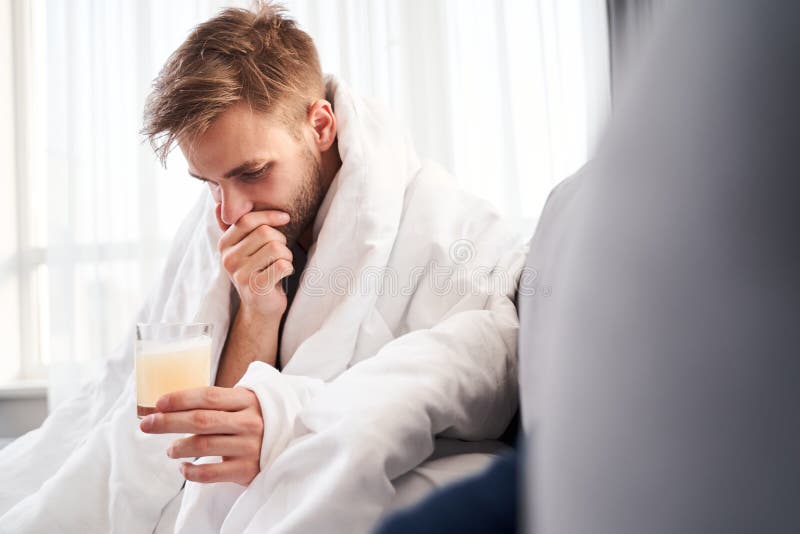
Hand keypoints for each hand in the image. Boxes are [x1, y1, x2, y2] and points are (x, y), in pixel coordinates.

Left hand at [139, 386, 263, 485]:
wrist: (289, 444)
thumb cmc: (254, 420)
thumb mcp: (243, 403)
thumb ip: (216, 401)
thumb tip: (170, 403)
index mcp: (247, 400)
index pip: (208, 396)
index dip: (181, 399)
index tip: (158, 403)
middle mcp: (249, 422)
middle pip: (201, 420)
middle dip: (168, 422)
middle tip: (147, 425)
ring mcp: (249, 447)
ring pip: (203, 446)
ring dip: (178, 447)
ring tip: (169, 450)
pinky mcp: (247, 470)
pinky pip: (211, 473)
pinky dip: (191, 472)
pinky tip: (183, 468)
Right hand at [216, 204, 293, 317]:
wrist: (261, 307)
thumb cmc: (259, 270)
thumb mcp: (246, 247)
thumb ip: (239, 227)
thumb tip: (218, 205)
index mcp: (224, 245)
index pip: (246, 220)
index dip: (269, 215)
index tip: (285, 218)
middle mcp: (228, 259)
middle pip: (265, 233)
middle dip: (281, 240)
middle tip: (280, 253)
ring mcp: (240, 275)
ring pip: (276, 248)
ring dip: (286, 255)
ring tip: (280, 264)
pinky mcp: (256, 288)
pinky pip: (282, 265)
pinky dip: (289, 268)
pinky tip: (282, 274)